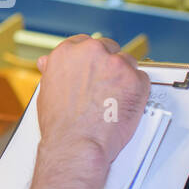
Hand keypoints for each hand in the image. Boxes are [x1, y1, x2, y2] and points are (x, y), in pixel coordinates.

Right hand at [35, 35, 149, 168]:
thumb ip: (53, 71)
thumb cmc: (60, 126)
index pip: (85, 43)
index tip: (94, 68)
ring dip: (124, 78)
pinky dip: (137, 92)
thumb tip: (49, 63)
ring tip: (114, 100)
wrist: (75, 145)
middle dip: (109, 66)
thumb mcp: (46, 91)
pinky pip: (142, 80)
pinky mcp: (134, 79)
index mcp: (67, 52)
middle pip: (109, 49)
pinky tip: (124, 105)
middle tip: (106, 87)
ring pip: (127, 63)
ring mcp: (115, 64)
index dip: (92, 58)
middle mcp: (91, 52)